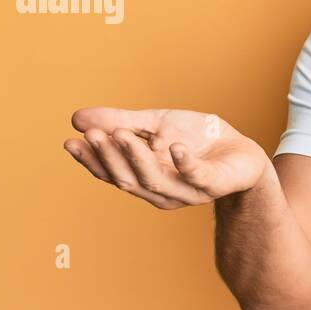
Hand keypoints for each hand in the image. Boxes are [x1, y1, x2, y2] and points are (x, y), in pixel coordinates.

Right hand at [64, 107, 269, 208]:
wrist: (241, 152)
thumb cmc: (196, 140)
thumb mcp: (156, 124)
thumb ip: (120, 121)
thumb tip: (76, 118)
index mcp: (144, 178)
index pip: (111, 173)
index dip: (91, 160)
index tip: (70, 141)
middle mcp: (161, 191)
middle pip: (128, 179)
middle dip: (109, 156)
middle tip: (93, 134)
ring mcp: (187, 191)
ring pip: (155, 180)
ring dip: (136, 157)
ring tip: (121, 134)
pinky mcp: (213, 184)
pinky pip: (196, 176)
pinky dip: (184, 163)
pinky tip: (174, 147)